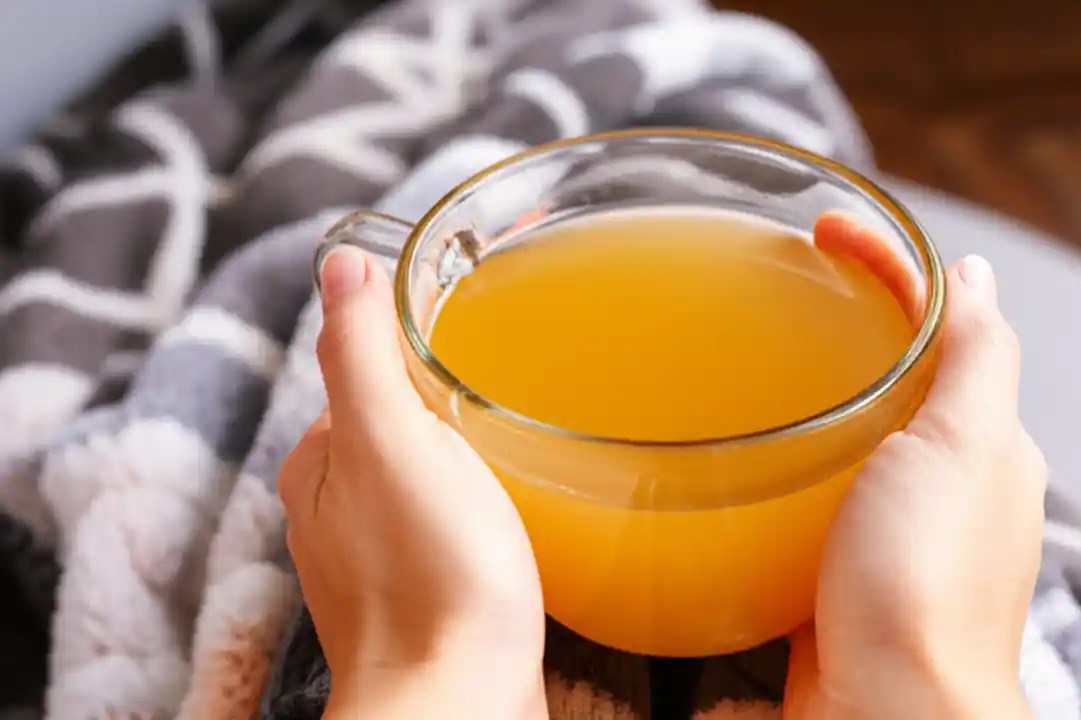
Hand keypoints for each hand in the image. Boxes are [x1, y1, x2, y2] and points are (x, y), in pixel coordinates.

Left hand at [278, 247, 546, 719]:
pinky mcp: (428, 595)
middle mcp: (337, 511)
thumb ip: (360, 351)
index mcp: (321, 463)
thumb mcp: (392, 441)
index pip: (367, 370)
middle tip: (523, 387)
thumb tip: (340, 262)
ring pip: (431, 476)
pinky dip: (483, 507)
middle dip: (453, 398)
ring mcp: (381, 559)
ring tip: (530, 446)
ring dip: (473, 455)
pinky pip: (453, 526)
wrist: (461, 700)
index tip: (482, 331)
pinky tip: (523, 514)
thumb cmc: (430, 576)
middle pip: (402, 421)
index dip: (422, 343)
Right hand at [786, 215, 1046, 718]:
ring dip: (802, 390)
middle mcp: (939, 483)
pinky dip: (778, 462)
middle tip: (771, 288)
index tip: (819, 231)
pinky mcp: (833, 571)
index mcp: (981, 442)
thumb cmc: (926, 587)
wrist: (883, 712)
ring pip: (845, 434)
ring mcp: (884, 530)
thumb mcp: (966, 447)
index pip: (936, 323)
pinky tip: (734, 456)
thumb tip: (976, 275)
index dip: (883, 265)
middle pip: (890, 372)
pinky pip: (807, 496)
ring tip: (740, 360)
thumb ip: (978, 356)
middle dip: (838, 322)